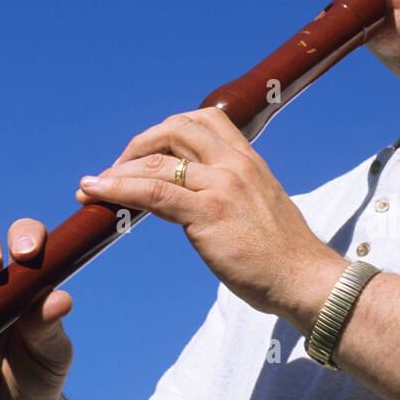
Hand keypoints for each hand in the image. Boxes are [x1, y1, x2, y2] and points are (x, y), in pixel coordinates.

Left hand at [76, 107, 343, 326]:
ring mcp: (221, 185)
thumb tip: (197, 195)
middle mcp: (234, 163)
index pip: (203, 119)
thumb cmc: (283, 254)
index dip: (166, 131)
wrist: (306, 280)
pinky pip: (153, 191)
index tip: (146, 154)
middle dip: (138, 145)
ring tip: (93, 186)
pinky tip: (95, 192)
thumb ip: (231, 190)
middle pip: (173, 128)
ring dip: (117, 170)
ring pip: (156, 160)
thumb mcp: (259, 206)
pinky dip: (118, 188)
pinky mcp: (208, 212)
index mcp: (248, 159)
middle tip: (117, 171)